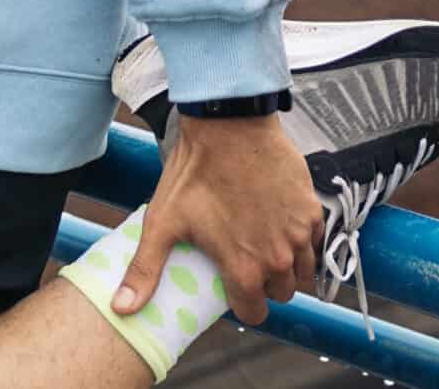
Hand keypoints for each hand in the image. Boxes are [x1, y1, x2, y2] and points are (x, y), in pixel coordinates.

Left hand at [115, 113, 319, 325]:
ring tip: (264, 243)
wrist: (229, 126)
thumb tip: (122, 308)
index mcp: (244, 270)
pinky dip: (303, 240)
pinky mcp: (313, 211)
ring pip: (302, 272)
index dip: (242, 303)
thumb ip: (145, 270)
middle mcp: (278, 260)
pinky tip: (280, 223)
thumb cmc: (194, 173)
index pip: (254, 313)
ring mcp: (300, 235)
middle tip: (246, 258)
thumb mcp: (162, 222)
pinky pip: (316, 243)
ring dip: (287, 266)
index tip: (232, 285)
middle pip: (280, 293)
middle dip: (265, 283)